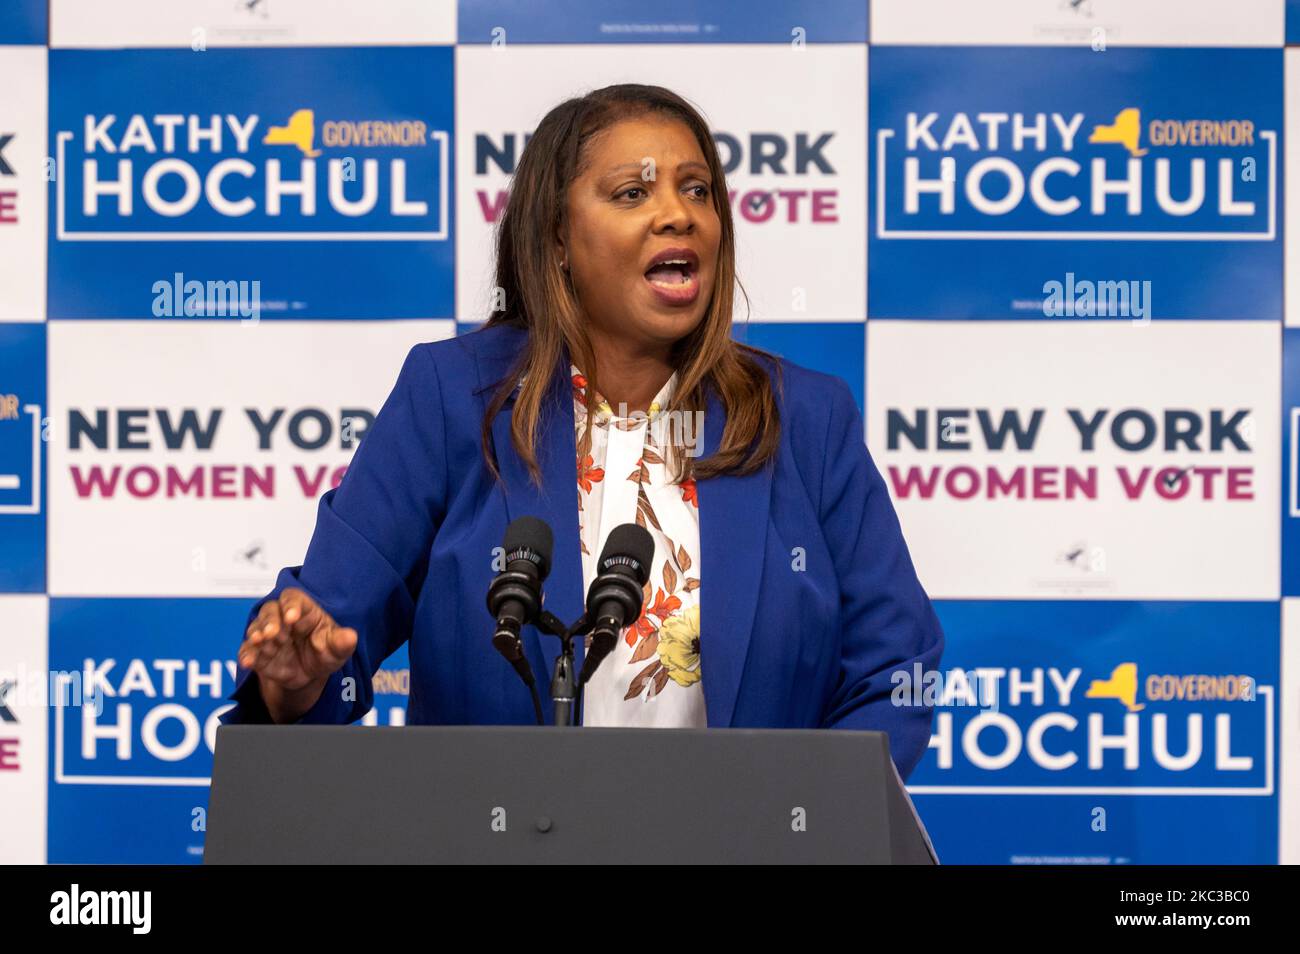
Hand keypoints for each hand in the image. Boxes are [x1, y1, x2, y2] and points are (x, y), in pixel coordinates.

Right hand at [238, 587, 357, 721]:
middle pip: (271, 610)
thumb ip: (342, 643)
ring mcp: (268, 636)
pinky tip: (248, 662)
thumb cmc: (324, 652)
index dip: (292, 605)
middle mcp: (282, 620)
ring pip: (256, 628)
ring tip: (259, 641)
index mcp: (304, 612)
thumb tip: (350, 637)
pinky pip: (247, 651)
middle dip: (270, 620)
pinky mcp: (258, 653)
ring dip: (256, 634)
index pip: (294, 599)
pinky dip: (247, 655)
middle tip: (272, 632)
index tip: (293, 617)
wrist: (310, 675)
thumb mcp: (336, 649)